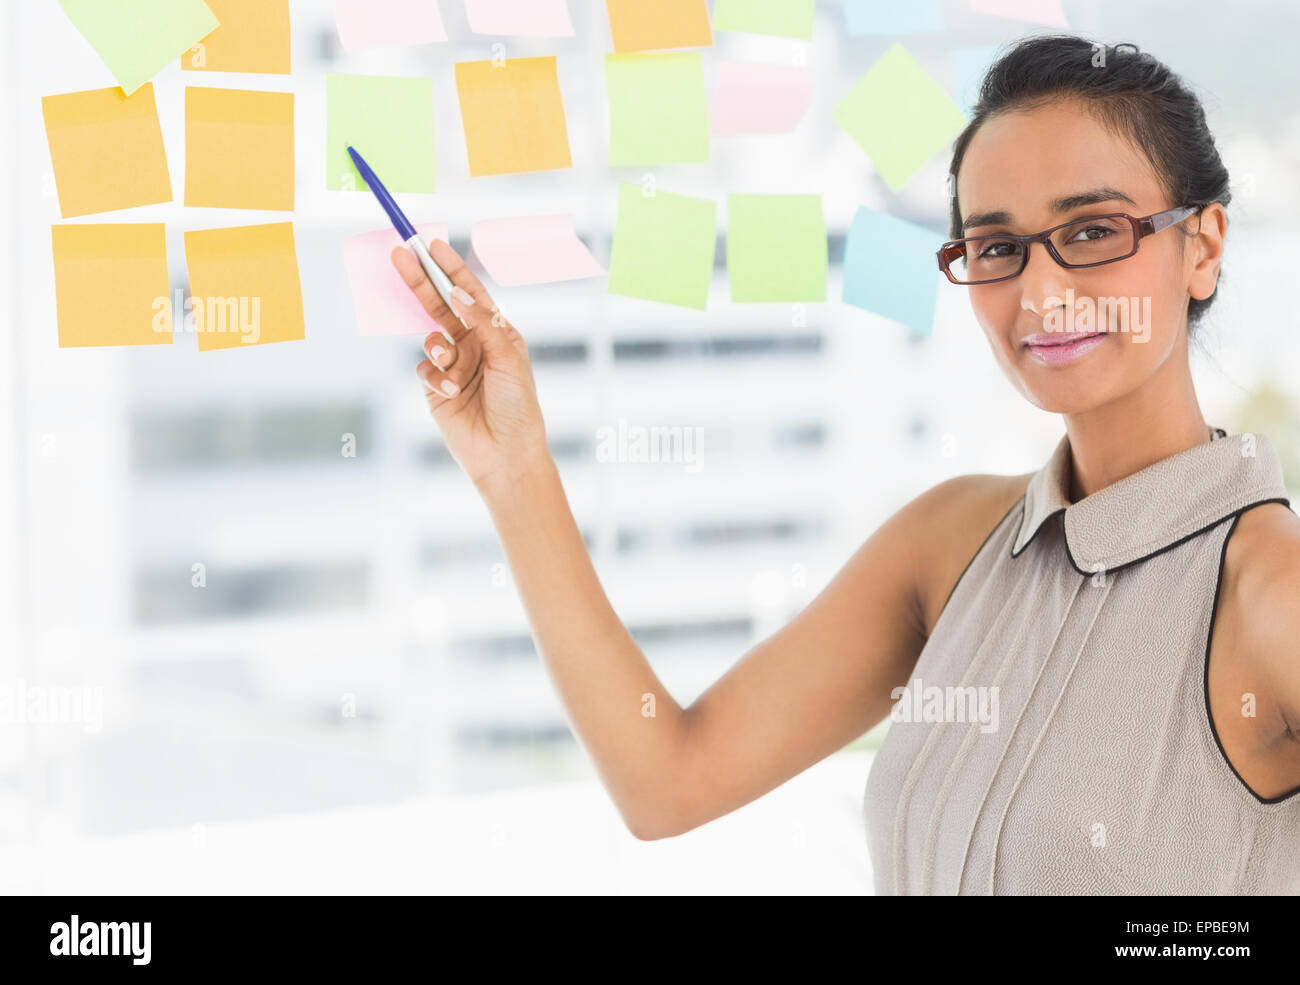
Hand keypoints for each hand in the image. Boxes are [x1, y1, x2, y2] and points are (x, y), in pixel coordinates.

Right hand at [391, 239, 550, 492]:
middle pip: (440, 306)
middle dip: (421, 281)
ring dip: (438, 349)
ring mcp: (453, 366)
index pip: (469, 294)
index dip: (450, 269)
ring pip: (430, 339)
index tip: (431, 245)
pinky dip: (435, 377)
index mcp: (496, 333)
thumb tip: (457, 293)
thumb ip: (481, 324)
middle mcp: (473, 345)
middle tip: (400, 255)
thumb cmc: (518, 405)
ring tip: (452, 365)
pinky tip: (452, 392)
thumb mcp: (507, 358)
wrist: (506, 454)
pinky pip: (424, 369)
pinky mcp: (437, 388)